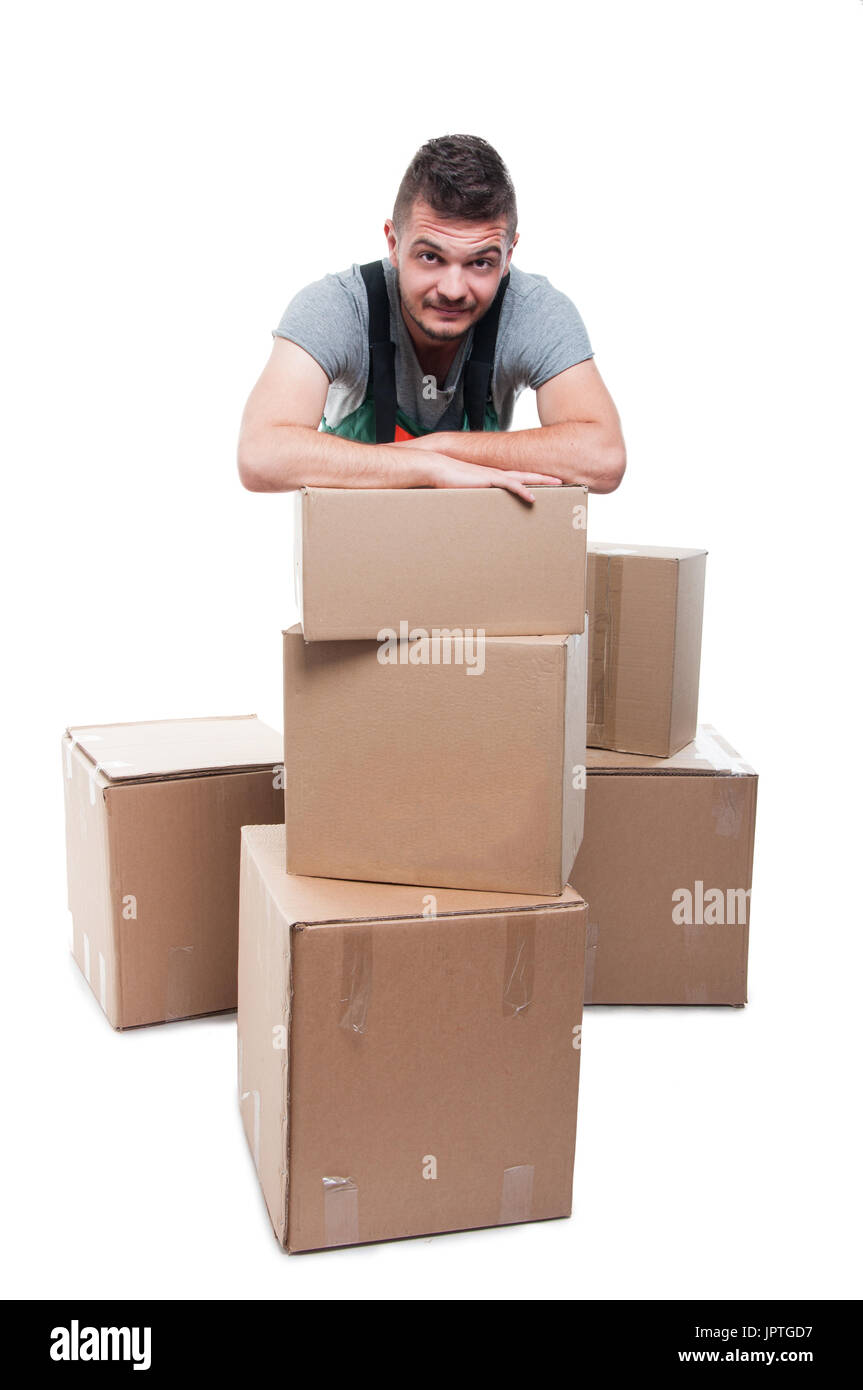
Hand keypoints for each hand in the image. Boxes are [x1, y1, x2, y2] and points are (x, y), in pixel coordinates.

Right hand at [418, 451, 562, 502]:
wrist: (436, 468)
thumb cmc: (445, 480)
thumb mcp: (463, 491)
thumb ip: (472, 498)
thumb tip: (474, 511)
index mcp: (491, 476)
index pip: (516, 477)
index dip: (532, 479)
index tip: (544, 483)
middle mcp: (496, 473)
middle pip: (526, 474)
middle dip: (545, 477)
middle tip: (562, 480)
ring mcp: (493, 475)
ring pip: (524, 477)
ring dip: (541, 480)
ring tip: (558, 484)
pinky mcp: (488, 479)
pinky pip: (510, 485)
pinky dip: (522, 490)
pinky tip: (532, 497)